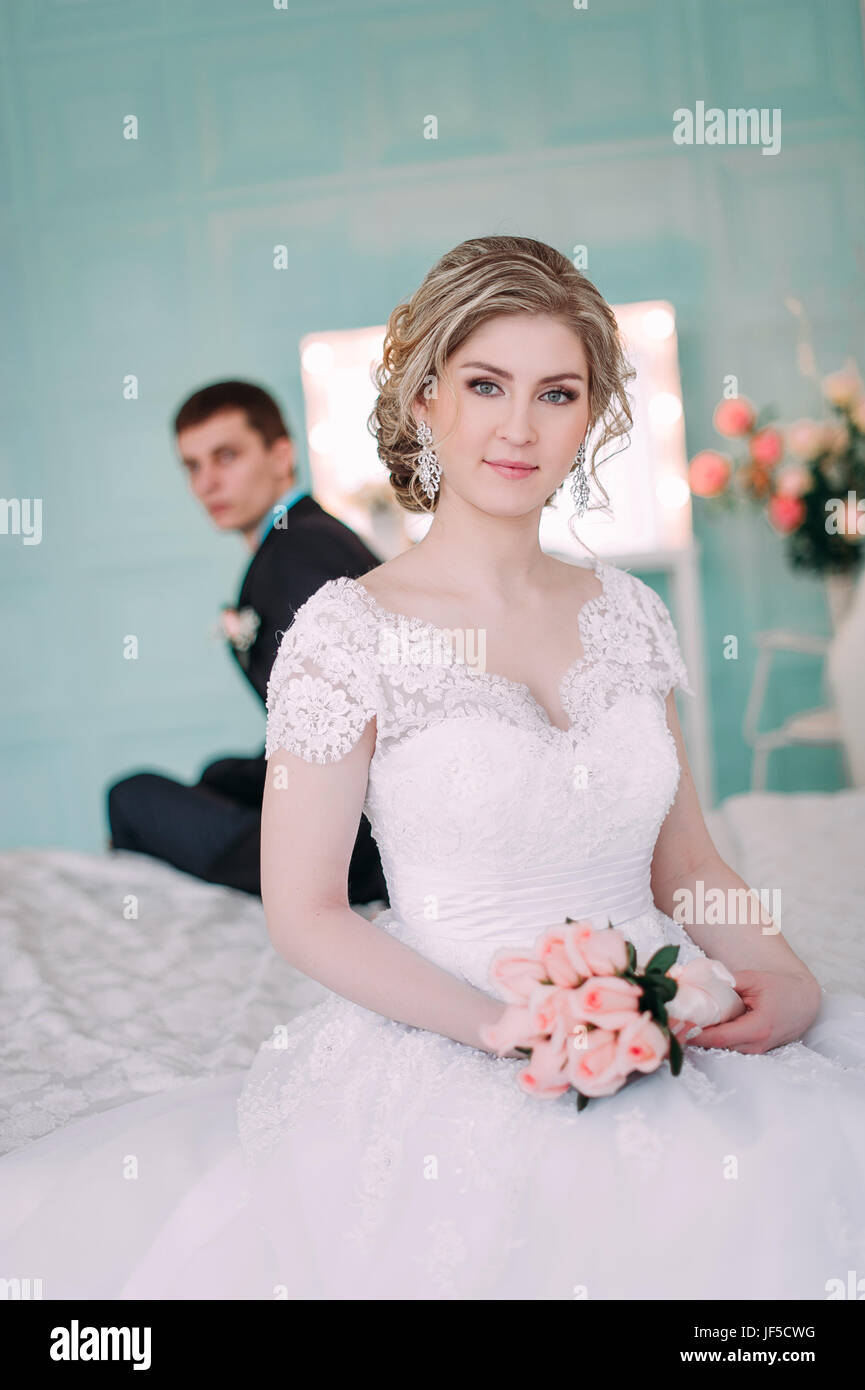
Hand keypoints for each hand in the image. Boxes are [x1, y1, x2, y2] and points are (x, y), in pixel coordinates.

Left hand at [682, 969, 821, 1054]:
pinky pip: (731, 1047)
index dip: (695, 1034)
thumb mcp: (753, 979)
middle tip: (671, 1025)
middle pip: (717, 1046)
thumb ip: (726, 981)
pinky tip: (700, 1027)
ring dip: (703, 1039)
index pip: (718, 1038)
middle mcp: (757, 1044)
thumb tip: (696, 978)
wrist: (804, 1002)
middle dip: (694, 1037)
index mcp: (757, 1028)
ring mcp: (757, 1050)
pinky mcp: (755, 1050)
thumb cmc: (780, 988)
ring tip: (681, 1025)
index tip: (675, 1026)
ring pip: (723, 1048)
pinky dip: (715, 1039)